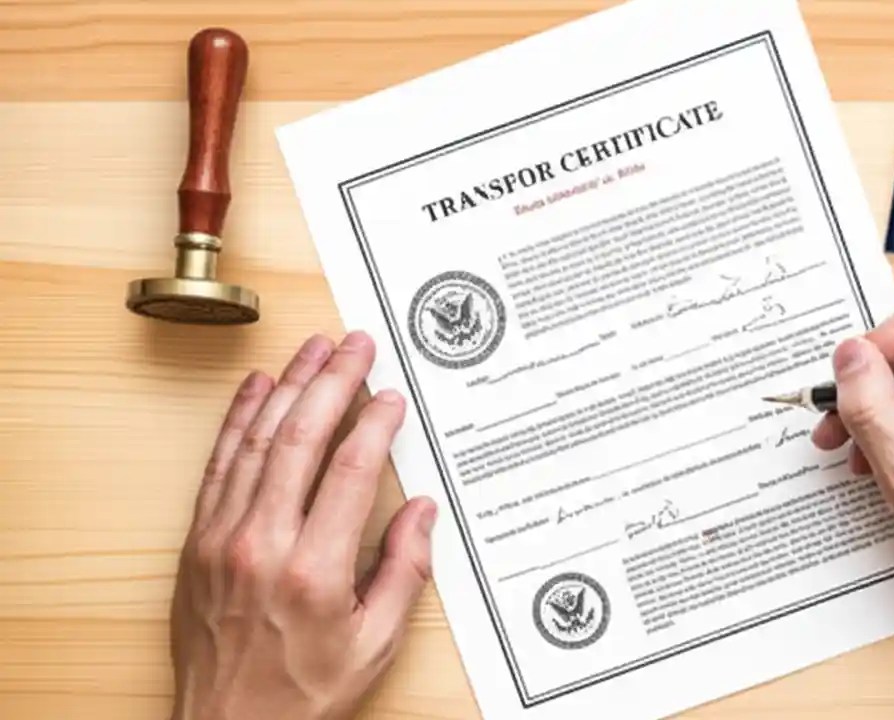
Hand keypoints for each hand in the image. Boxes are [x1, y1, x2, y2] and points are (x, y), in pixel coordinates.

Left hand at [169, 332, 436, 719]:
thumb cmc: (302, 692)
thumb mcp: (374, 645)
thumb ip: (403, 572)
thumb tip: (419, 510)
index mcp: (314, 570)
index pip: (348, 472)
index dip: (373, 424)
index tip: (391, 398)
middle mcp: (261, 544)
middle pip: (300, 439)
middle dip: (332, 383)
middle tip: (356, 344)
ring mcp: (221, 539)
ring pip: (256, 441)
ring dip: (287, 387)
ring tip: (313, 349)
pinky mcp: (196, 542)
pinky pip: (218, 465)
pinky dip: (237, 420)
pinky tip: (256, 388)